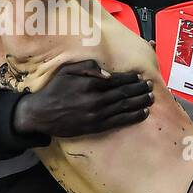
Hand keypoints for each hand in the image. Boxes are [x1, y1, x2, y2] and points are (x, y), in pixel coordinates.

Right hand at [13, 60, 151, 138]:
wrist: (41, 114)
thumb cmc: (55, 89)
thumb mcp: (66, 70)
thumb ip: (87, 66)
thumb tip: (108, 73)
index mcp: (89, 83)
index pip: (117, 80)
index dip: (132, 78)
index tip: (140, 76)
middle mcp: (95, 99)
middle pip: (125, 93)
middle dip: (140, 89)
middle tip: (150, 86)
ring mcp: (97, 114)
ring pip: (125, 107)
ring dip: (141, 102)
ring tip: (151, 98)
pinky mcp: (97, 126)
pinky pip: (120, 121)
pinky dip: (134, 117)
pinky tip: (143, 113)